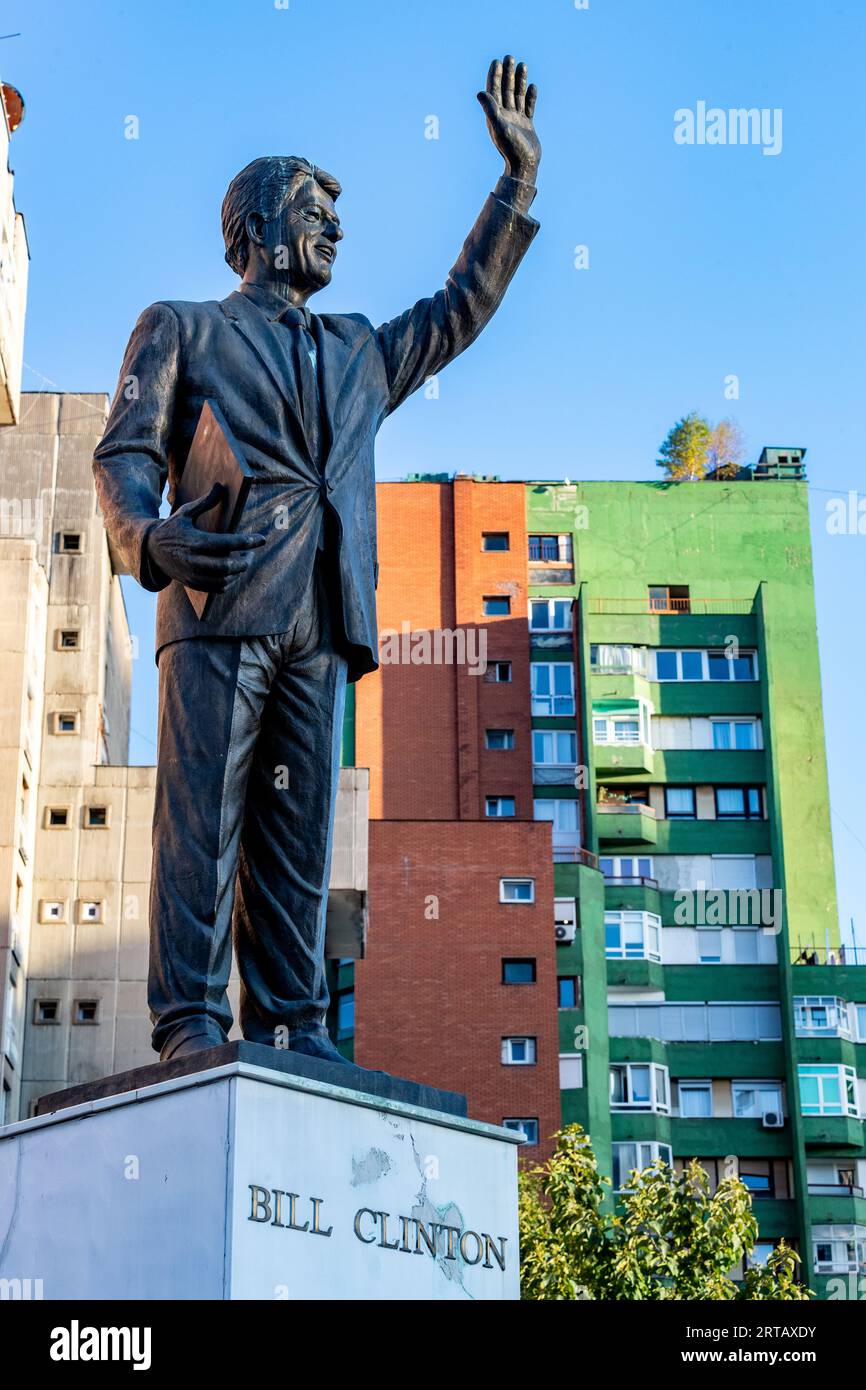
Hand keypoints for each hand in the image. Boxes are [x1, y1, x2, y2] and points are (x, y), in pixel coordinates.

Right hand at [146, 483, 265, 592]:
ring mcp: (193, 574)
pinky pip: (216, 588)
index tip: (262, 539)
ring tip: (244, 562)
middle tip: (251, 554)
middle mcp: (194, 560)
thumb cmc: (171, 528)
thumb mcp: (185, 512)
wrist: (149, 550)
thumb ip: (205, 502)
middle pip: (227, 566)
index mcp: (194, 541)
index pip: (226, 543)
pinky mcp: (192, 583)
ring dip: (238, 573)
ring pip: (224, 580)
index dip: (246, 542)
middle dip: (244, 561)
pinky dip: (229, 582)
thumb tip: (220, 486)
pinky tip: (233, 573)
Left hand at [477, 55, 539, 183]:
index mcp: (496, 115)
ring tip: (523, 65)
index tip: (497, 61)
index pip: (494, 91)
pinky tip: (533, 86)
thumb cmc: (511, 148)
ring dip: (520, 81)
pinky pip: (529, 107)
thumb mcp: (499, 127)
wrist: (525, 165)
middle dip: (507, 74)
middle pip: (506, 90)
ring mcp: (517, 120)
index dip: (495, 76)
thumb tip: (479, 92)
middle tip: (509, 57)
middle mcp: (505, 116)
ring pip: (518, 96)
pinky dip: (531, 97)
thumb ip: (490, 109)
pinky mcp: (527, 126)